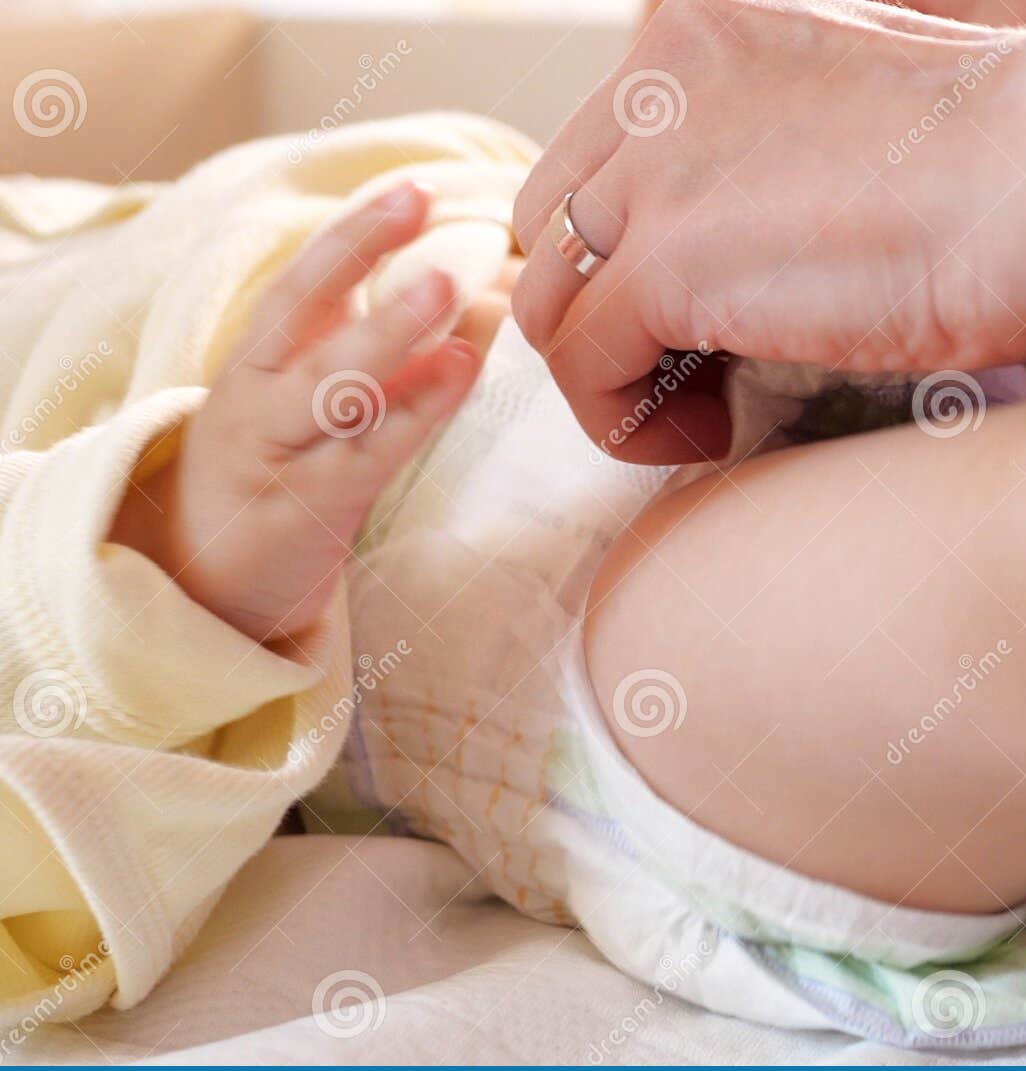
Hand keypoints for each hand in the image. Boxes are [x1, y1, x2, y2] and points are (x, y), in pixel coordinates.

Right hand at [109, 183, 481, 642]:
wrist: (203, 585)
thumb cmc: (281, 475)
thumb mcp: (313, 403)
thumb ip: (379, 352)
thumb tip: (477, 293)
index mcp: (261, 357)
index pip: (306, 278)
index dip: (356, 230)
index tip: (414, 187)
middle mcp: (257, 393)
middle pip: (303, 309)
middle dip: (360, 250)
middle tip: (421, 204)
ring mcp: (275, 451)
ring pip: (333, 381)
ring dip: (392, 330)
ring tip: (453, 286)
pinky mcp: (303, 509)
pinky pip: (365, 454)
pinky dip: (414, 412)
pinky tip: (460, 373)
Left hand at [512, 0, 1025, 463]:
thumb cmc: (1009, 155)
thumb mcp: (861, 111)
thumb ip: (774, 148)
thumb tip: (742, 246)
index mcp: (702, 26)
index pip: (601, 147)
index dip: (630, 244)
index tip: (699, 310)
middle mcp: (654, 72)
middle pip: (552, 219)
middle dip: (601, 306)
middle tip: (688, 366)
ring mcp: (651, 165)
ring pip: (547, 297)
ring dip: (610, 372)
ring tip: (697, 413)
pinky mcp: (664, 260)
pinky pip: (580, 365)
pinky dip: (624, 420)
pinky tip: (706, 435)